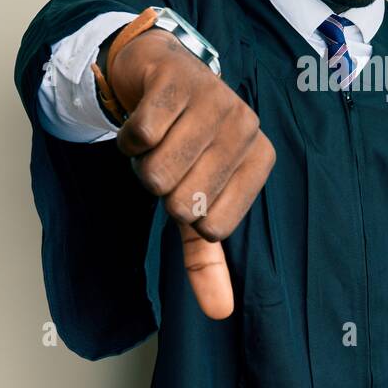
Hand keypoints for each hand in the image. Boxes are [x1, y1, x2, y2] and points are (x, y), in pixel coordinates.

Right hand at [107, 28, 274, 319]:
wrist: (161, 73)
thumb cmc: (185, 144)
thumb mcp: (198, 202)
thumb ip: (208, 260)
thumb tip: (220, 314)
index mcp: (259, 160)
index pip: (212, 227)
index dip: (185, 213)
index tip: (189, 182)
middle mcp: (246, 126)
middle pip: (180, 201)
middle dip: (161, 187)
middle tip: (170, 159)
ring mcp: (214, 99)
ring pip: (156, 171)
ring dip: (142, 163)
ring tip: (158, 141)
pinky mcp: (178, 80)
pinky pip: (138, 136)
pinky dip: (128, 137)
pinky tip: (144, 120)